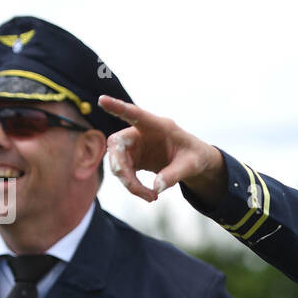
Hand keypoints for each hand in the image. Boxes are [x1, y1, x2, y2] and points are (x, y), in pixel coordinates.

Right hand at [98, 95, 226, 206]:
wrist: (194, 162)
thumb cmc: (195, 156)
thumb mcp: (192, 165)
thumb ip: (175, 174)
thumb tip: (156, 188)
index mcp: (159, 125)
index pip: (136, 114)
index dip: (118, 107)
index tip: (102, 99)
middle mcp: (142, 133)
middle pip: (117, 144)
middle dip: (120, 166)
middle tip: (133, 187)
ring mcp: (136, 146)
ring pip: (118, 162)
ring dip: (128, 182)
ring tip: (151, 197)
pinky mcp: (134, 159)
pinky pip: (124, 172)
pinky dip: (132, 186)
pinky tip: (149, 195)